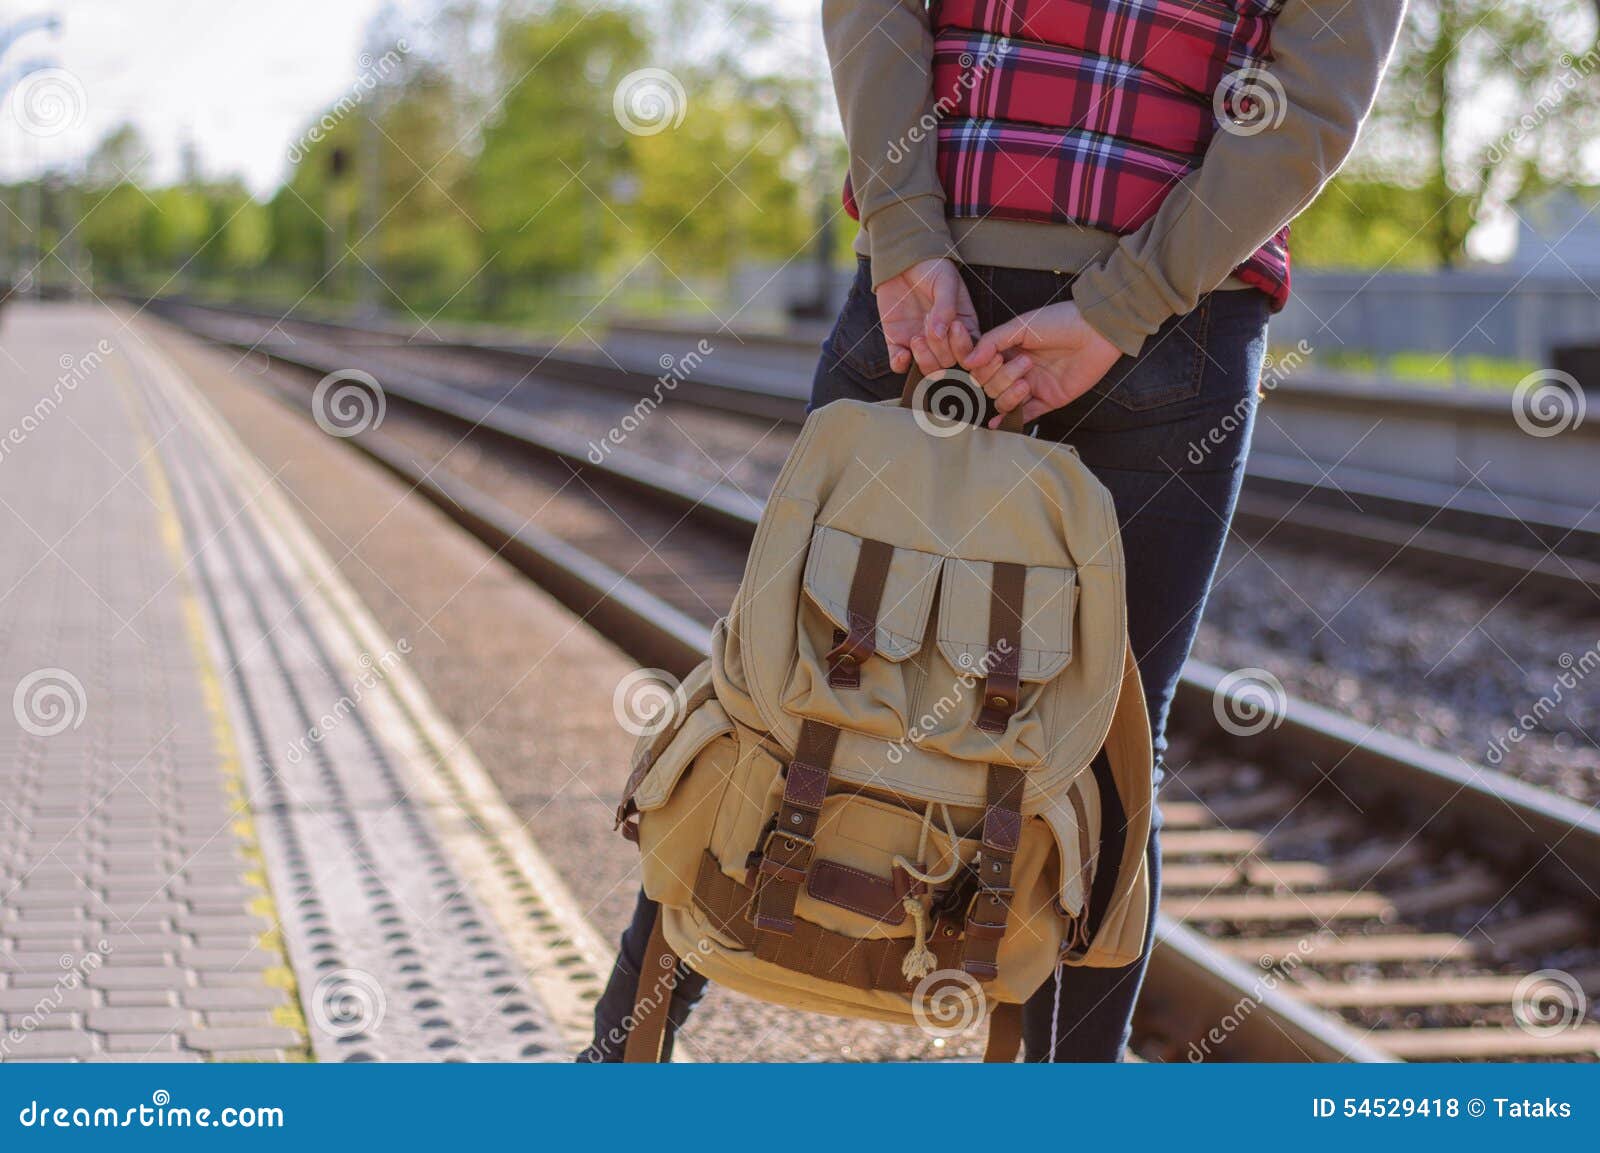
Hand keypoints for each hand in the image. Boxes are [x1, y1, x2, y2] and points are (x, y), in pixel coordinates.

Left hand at [873, 258, 978, 375]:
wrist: (903, 260)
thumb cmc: (932, 268)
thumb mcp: (946, 282)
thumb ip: (946, 307)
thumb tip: (940, 333)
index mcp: (963, 326)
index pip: (969, 351)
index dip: (963, 347)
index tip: (955, 327)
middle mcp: (944, 339)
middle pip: (948, 363)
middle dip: (940, 348)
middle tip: (930, 324)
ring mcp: (922, 343)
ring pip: (928, 369)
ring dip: (924, 359)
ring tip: (917, 337)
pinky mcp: (898, 342)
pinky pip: (900, 364)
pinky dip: (901, 364)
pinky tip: (903, 354)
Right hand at [961, 302, 1122, 427]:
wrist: (1095, 331)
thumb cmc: (1060, 321)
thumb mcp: (1022, 325)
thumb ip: (993, 341)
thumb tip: (968, 361)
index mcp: (1008, 350)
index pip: (981, 367)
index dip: (982, 367)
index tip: (994, 358)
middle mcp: (1017, 369)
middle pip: (991, 386)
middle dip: (1003, 377)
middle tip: (1026, 362)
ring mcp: (1032, 386)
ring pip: (1004, 401)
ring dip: (1009, 394)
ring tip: (1027, 381)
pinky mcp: (1049, 400)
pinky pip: (1026, 415)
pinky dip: (1010, 420)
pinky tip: (997, 423)